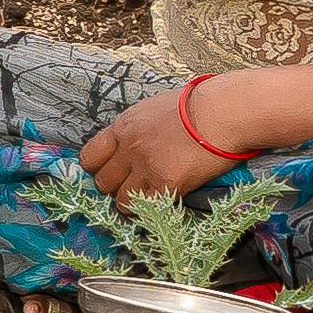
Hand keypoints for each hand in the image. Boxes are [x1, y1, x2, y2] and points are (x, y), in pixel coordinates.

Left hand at [78, 76, 266, 200]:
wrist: (222, 111)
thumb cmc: (197, 106)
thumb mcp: (154, 109)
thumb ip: (137, 129)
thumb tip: (131, 143)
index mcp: (123, 127)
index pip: (89, 157)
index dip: (98, 168)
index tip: (110, 171)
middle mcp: (128, 148)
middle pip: (102, 182)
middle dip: (115, 187)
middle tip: (133, 186)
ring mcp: (145, 167)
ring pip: (121, 200)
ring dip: (133, 202)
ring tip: (149, 196)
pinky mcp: (166, 183)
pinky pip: (148, 206)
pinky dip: (154, 207)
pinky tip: (166, 198)